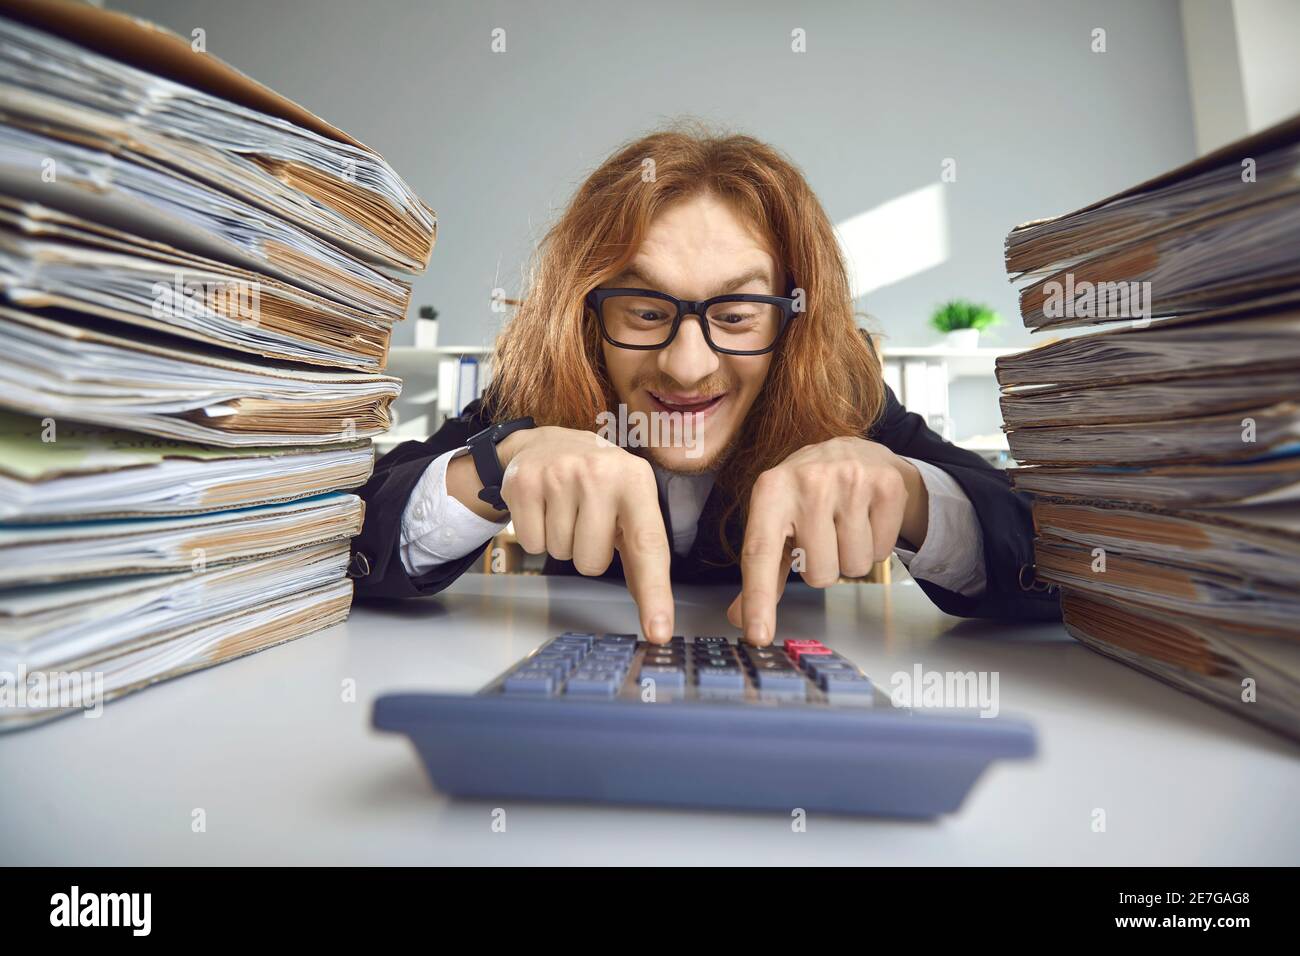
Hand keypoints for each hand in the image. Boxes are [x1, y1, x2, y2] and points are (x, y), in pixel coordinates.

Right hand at [447, 426, 673, 642]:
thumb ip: (643, 557)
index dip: (654, 592)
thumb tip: (657, 619)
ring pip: (560, 553)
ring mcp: (560, 475)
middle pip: (592, 563)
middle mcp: (601, 473)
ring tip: (565, 510)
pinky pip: (532, 544)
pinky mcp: (525, 482)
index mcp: (636, 481)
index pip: (648, 546)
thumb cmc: (598, 487)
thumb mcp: (629, 505)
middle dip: (586, 553)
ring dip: (561, 542)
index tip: (658, 631)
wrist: (546, 444)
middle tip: (585, 521)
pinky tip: (543, 508)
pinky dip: (536, 535)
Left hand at [726, 436, 927, 645]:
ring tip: (844, 526)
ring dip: (851, 557)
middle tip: (823, 536)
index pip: (760, 554)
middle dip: (823, 566)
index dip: (758, 599)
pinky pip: (883, 551)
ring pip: (853, 567)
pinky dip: (876, 545)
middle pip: (819, 574)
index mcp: (770, 490)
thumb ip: (762, 573)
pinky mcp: (887, 484)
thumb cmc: (808, 496)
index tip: (757, 635)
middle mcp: (808, 481)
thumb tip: (741, 618)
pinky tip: (866, 519)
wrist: (855, 454)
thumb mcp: (777, 523)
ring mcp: (850, 480)